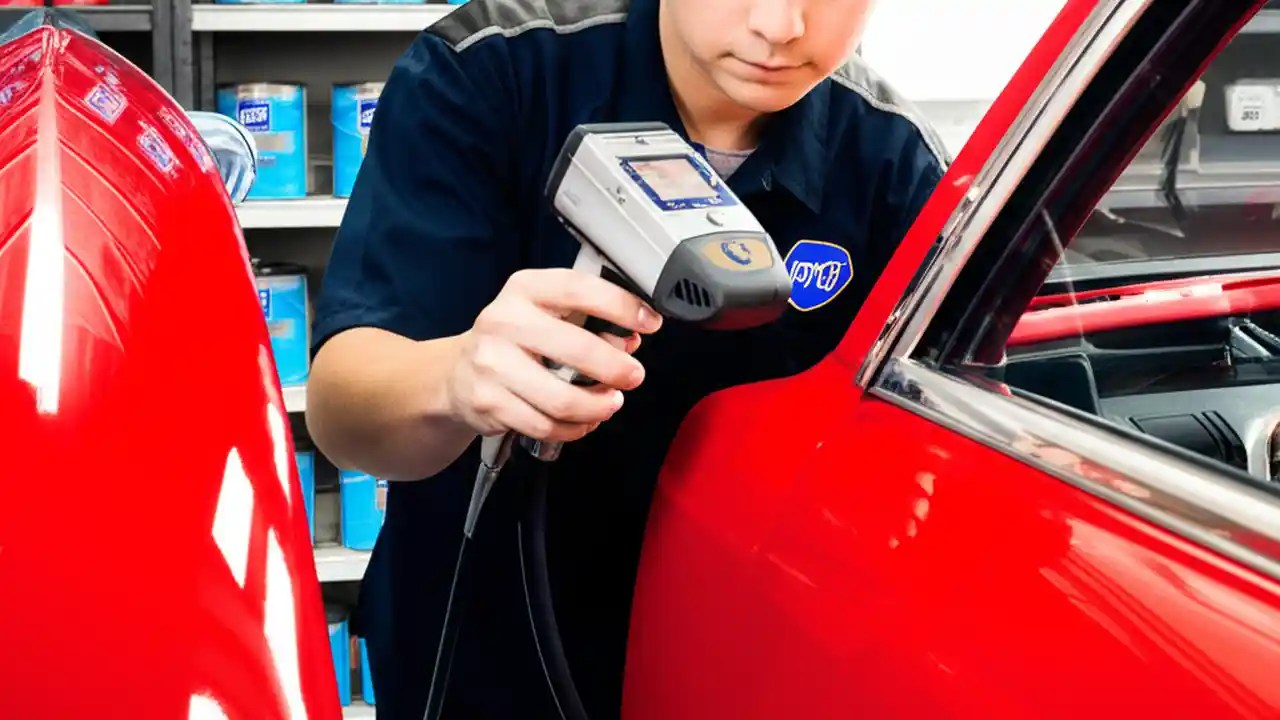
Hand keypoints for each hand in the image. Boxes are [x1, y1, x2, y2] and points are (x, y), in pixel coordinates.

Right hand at [444, 268, 662, 441]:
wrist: (456, 373)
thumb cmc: (512, 341)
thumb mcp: (544, 314)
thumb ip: (587, 321)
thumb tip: (631, 340)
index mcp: (524, 289)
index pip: (579, 289)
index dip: (621, 306)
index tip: (650, 321)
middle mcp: (504, 321)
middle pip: (578, 350)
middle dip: (617, 368)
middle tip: (633, 376)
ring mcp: (493, 364)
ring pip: (563, 399)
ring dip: (598, 406)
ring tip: (610, 403)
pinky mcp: (489, 403)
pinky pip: (546, 425)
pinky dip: (574, 428)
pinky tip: (583, 420)